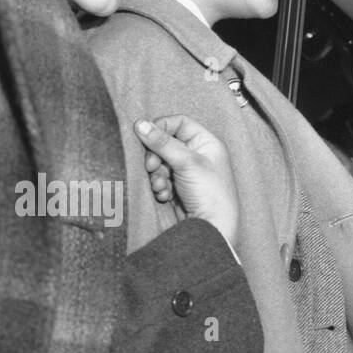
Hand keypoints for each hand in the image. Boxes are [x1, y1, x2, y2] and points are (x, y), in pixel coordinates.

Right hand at [135, 115, 239, 247]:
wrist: (212, 229)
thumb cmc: (210, 194)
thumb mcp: (187, 163)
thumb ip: (162, 142)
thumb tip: (139, 124)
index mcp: (207, 143)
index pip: (179, 123)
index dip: (162, 127)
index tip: (147, 136)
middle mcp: (197, 155)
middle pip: (165, 144)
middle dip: (155, 156)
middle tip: (151, 167)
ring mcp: (187, 172)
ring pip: (160, 162)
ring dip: (156, 174)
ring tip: (161, 186)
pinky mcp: (178, 188)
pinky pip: (160, 179)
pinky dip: (159, 186)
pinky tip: (165, 196)